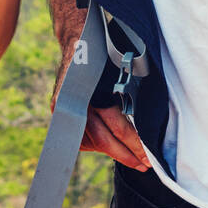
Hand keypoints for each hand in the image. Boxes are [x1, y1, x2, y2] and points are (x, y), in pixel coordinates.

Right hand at [52, 32, 148, 171]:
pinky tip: (107, 145)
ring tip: (130, 157)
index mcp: (98, 95)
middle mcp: (79, 104)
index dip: (135, 146)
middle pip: (104, 141)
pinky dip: (93, 143)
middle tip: (143, 165)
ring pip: (90, 142)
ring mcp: (66, 110)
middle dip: (126, 156)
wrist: (81, 43)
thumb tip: (148, 127)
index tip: (148, 158)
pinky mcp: (59, 112)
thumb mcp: (124, 75)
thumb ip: (130, 100)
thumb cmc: (108, 57)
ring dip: (110, 151)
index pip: (120, 128)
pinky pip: (79, 137)